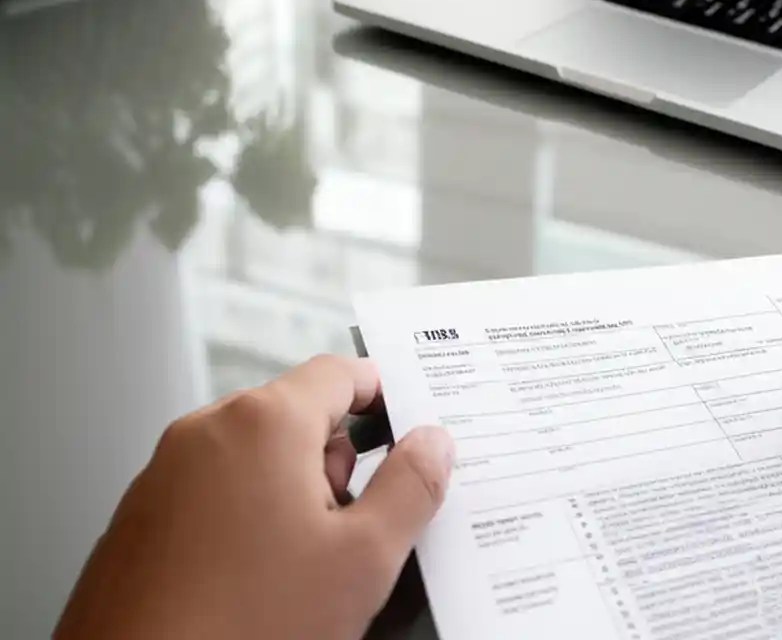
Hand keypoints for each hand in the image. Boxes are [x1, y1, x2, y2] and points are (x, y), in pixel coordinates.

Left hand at [55, 355, 453, 639]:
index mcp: (263, 424)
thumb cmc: (240, 628)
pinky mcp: (142, 519)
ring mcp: (165, 475)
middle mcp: (205, 434)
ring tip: (301, 573)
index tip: (407, 424)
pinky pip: (213, 497)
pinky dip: (246, 524)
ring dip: (292, 500)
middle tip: (356, 533)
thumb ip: (411, 487)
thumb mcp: (363, 559)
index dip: (382, 395)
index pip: (338, 373)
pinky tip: (257, 585)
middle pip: (298, 420)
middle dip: (337, 468)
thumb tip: (432, 445)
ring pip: (256, 463)